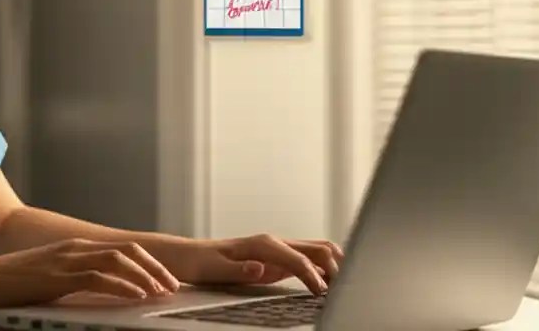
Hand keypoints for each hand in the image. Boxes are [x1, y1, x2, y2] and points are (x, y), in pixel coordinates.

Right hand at [0, 239, 181, 308]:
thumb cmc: (11, 284)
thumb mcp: (51, 278)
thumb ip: (75, 280)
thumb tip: (101, 293)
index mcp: (75, 247)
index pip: (123, 249)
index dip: (148, 263)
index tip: (165, 279)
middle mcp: (75, 248)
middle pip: (128, 250)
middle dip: (155, 268)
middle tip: (173, 286)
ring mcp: (67, 260)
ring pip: (119, 260)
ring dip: (145, 276)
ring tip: (161, 292)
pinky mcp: (58, 276)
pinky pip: (98, 278)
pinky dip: (122, 286)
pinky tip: (135, 296)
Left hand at [154, 234, 343, 295]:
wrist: (191, 257)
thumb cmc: (202, 263)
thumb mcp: (217, 269)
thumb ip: (240, 269)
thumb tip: (261, 268)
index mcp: (264, 244)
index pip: (300, 259)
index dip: (315, 276)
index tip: (323, 294)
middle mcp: (275, 242)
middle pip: (319, 248)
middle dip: (337, 266)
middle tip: (348, 289)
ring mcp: (279, 250)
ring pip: (319, 251)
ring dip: (336, 265)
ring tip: (347, 286)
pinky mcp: (279, 259)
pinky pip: (310, 261)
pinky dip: (326, 269)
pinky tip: (332, 284)